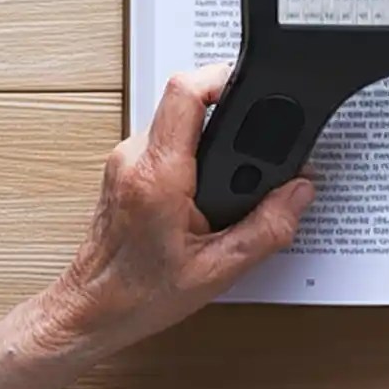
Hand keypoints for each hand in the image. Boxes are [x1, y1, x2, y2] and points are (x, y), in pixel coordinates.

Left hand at [0, 63, 315, 388]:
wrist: (89, 312)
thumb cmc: (138, 295)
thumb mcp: (219, 270)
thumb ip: (268, 228)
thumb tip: (299, 192)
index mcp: (158, 176)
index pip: (186, 93)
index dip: (222, 77)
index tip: (251, 85)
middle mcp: (135, 158)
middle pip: (187, 99)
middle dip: (229, 111)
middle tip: (255, 142)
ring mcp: (125, 160)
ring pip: (178, 119)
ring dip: (211, 135)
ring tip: (233, 172)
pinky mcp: (125, 168)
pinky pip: (166, 138)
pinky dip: (194, 150)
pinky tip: (208, 183)